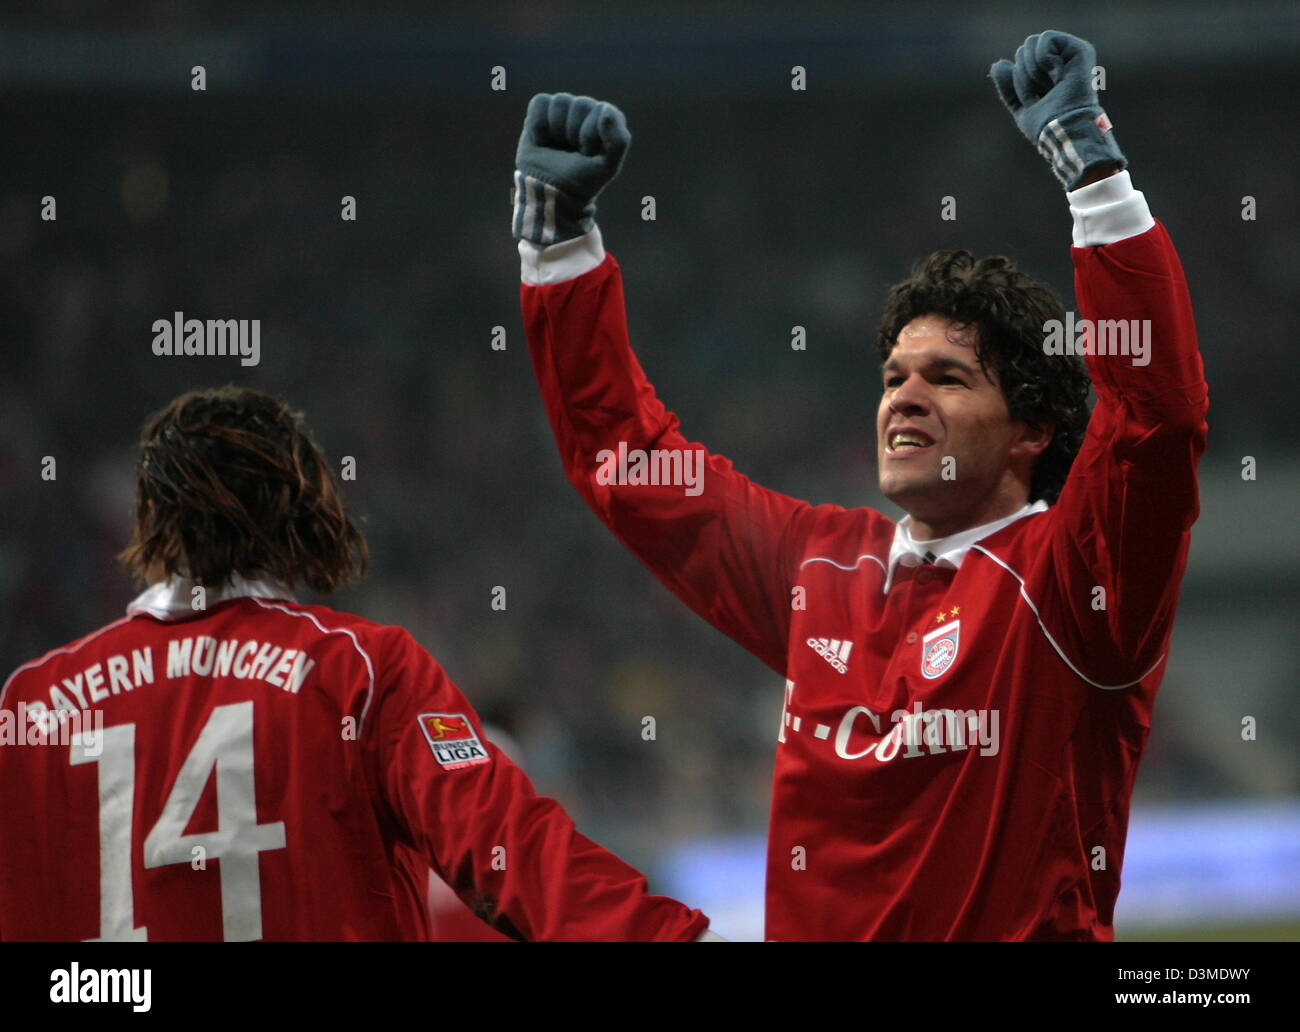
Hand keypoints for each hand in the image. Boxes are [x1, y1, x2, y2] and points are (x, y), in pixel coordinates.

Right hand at [512, 92, 630, 244]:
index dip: (590, 135)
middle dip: (574, 133)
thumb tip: (604, 108)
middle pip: (580, 104)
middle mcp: (587, 110)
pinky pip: (540, 102)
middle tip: (572, 152)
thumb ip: (618, 139)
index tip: (587, 154)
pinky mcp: (541, 112)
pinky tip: (542, 141)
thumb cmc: (583, 180)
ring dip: (557, 129)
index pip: (601, 111)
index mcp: (607, 120)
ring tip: (557, 146)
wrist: (552, 193)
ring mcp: (564, 110)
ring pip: (561, 101)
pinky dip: (539, 125)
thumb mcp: (609, 166)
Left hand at [990, 31, 1126, 190]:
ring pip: (1031, 43)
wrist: (1063, 129)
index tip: (1034, 99)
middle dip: (1024, 76)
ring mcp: (1071, 54)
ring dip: (1033, 70)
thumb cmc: (1046, 125)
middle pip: (1023, 50)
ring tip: (1052, 84)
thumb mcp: (1020, 106)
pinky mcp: (1080, 49)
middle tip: (1044, 92)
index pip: (1019, 62)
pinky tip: (1058, 74)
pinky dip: (1043, 59)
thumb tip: (998, 64)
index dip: (1019, 83)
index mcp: (1049, 75)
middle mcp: (1061, 61)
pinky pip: (1045, 38)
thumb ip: (1009, 88)